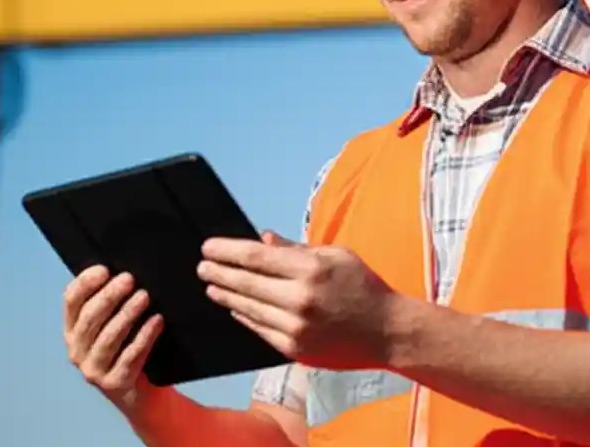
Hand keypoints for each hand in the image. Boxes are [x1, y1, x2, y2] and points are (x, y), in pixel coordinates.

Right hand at [63, 265, 164, 413]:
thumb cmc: (127, 348)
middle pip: (90, 318)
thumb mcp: (113, 325)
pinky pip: (130, 356)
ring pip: (108, 337)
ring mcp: (93, 369)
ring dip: (127, 314)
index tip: (105, 268)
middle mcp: (77, 350)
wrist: (141, 393)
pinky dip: (144, 336)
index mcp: (72, 330)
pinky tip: (157, 321)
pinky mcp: (114, 383)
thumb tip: (124, 270)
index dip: (85, 283)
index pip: (70, 301)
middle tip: (130, 279)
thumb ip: (111, 303)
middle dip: (109, 296)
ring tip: (145, 297)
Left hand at [197, 232, 398, 369]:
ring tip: (212, 287)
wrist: (386, 331)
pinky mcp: (294, 349)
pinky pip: (260, 329)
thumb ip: (296, 249)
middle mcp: (300, 300)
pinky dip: (244, 317)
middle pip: (246, 283)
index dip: (227, 251)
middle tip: (202, 267)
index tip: (208, 247)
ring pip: (248, 309)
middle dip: (219, 273)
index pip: (256, 257)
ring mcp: (295, 328)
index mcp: (311, 270)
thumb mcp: (336, 255)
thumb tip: (262, 239)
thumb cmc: (363, 286)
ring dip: (226, 296)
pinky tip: (234, 308)